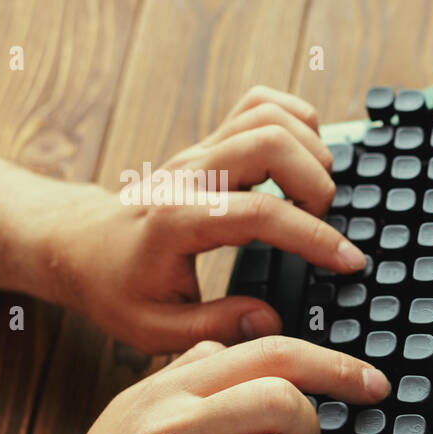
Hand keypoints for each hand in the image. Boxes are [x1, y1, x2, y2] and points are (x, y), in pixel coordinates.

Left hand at [41, 86, 365, 353]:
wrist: (84, 245)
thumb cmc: (118, 287)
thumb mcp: (153, 329)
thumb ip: (215, 326)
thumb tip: (270, 319)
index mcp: (177, 221)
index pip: (259, 213)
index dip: (314, 237)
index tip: (348, 262)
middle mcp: (191, 174)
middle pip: (269, 140)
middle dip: (316, 183)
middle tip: (322, 223)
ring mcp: (202, 150)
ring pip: (268, 114)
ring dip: (309, 150)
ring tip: (312, 197)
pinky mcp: (213, 141)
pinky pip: (261, 104)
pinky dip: (296, 122)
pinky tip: (302, 162)